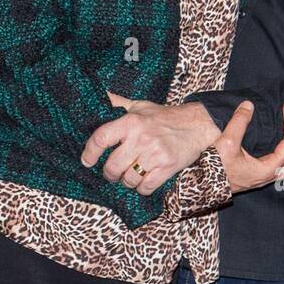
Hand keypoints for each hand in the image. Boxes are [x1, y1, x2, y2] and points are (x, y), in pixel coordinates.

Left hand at [81, 97, 220, 195]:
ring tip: (131, 174)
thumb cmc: (164, 116)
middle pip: (112, 166)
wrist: (197, 124)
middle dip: (110, 173)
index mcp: (131, 121)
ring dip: (127, 181)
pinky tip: (144, 180)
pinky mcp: (167, 167)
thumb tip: (96, 95)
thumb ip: (116, 102)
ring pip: (128, 179)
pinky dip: (142, 188)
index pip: (101, 138)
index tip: (87, 161)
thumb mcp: (138, 105)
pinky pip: (145, 187)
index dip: (90, 152)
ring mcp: (154, 154)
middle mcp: (141, 138)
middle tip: (113, 172)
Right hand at [214, 101, 283, 192]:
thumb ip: (239, 122)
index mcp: (266, 169)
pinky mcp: (252, 174)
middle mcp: (267, 175)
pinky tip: (281, 147)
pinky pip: (276, 165)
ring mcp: (260, 176)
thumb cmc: (213, 168)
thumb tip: (248, 105)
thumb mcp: (226, 143)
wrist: (197, 186)